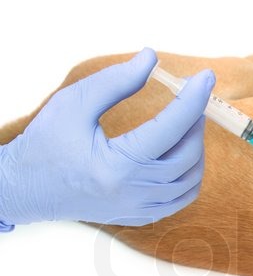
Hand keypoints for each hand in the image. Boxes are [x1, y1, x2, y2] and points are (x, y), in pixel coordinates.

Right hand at [0, 48, 213, 231]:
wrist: (24, 188)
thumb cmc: (45, 143)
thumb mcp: (74, 104)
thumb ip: (116, 81)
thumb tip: (151, 59)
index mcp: (116, 166)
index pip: (169, 129)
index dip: (193, 99)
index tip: (205, 77)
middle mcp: (133, 192)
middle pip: (187, 156)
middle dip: (195, 123)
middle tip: (192, 100)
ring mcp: (139, 209)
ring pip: (190, 180)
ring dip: (196, 149)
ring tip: (186, 125)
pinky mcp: (141, 216)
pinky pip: (181, 198)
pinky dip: (190, 174)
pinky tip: (182, 154)